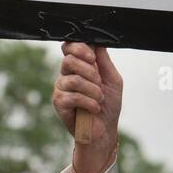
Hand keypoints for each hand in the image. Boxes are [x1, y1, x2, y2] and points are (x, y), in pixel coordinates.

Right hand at [52, 43, 122, 172]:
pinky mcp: (59, 103)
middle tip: (99, 82)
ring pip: (73, 79)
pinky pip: (72, 96)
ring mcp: (61, 88)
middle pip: (69, 60)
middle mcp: (67, 74)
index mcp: (79, 66)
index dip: (79, 48)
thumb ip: (104, 61)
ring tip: (100, 99)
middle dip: (90, 71)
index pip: (70, 47)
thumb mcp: (113, 80)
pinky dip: (88, 102)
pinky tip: (94, 108)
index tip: (92, 57)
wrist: (105, 130)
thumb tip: (98, 42)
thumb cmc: (109, 105)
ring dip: (93, 90)